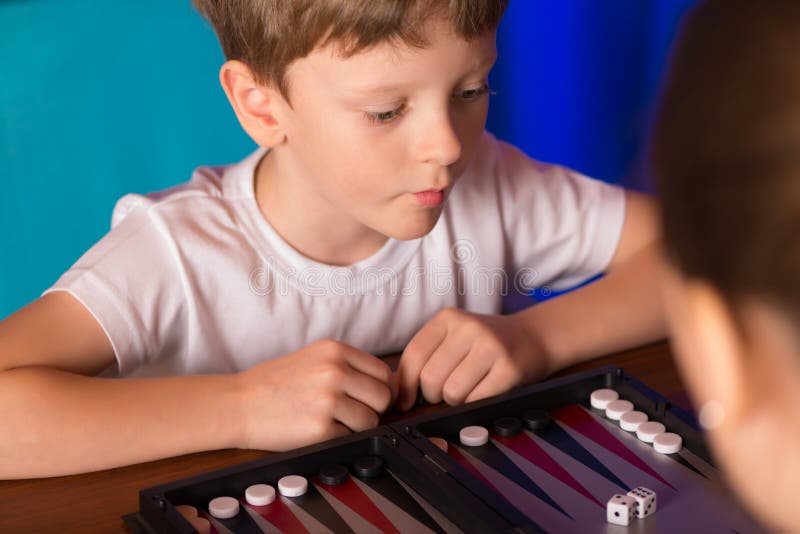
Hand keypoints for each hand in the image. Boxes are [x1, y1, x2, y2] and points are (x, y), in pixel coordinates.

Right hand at [234, 339, 392, 450]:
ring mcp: (328, 400)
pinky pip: (350, 438)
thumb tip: (384, 384)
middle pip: (383, 397)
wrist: (237, 404)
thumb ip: (346, 366)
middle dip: (373, 409)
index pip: (383, 372)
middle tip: (353, 413)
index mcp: (334, 350)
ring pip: (370, 420)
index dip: (379, 389)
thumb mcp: (313, 358)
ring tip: (332, 422)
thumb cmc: (272, 383)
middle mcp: (334, 371)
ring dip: (356, 427)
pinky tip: (318, 430)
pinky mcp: (320, 429)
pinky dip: (338, 439)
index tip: (368, 398)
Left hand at [394, 308, 546, 409]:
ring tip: (467, 388)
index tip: (404, 400)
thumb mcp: (454, 336)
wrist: (534, 337)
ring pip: (452, 392)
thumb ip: (427, 355)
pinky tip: (482, 390)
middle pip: (430, 378)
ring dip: (454, 400)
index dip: (404, 384)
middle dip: (433, 395)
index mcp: (448, 318)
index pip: (414, 355)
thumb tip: (397, 388)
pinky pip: (476, 399)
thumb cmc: (487, 342)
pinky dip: (474, 402)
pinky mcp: (509, 368)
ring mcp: (490, 346)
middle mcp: (468, 328)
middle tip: (445, 392)